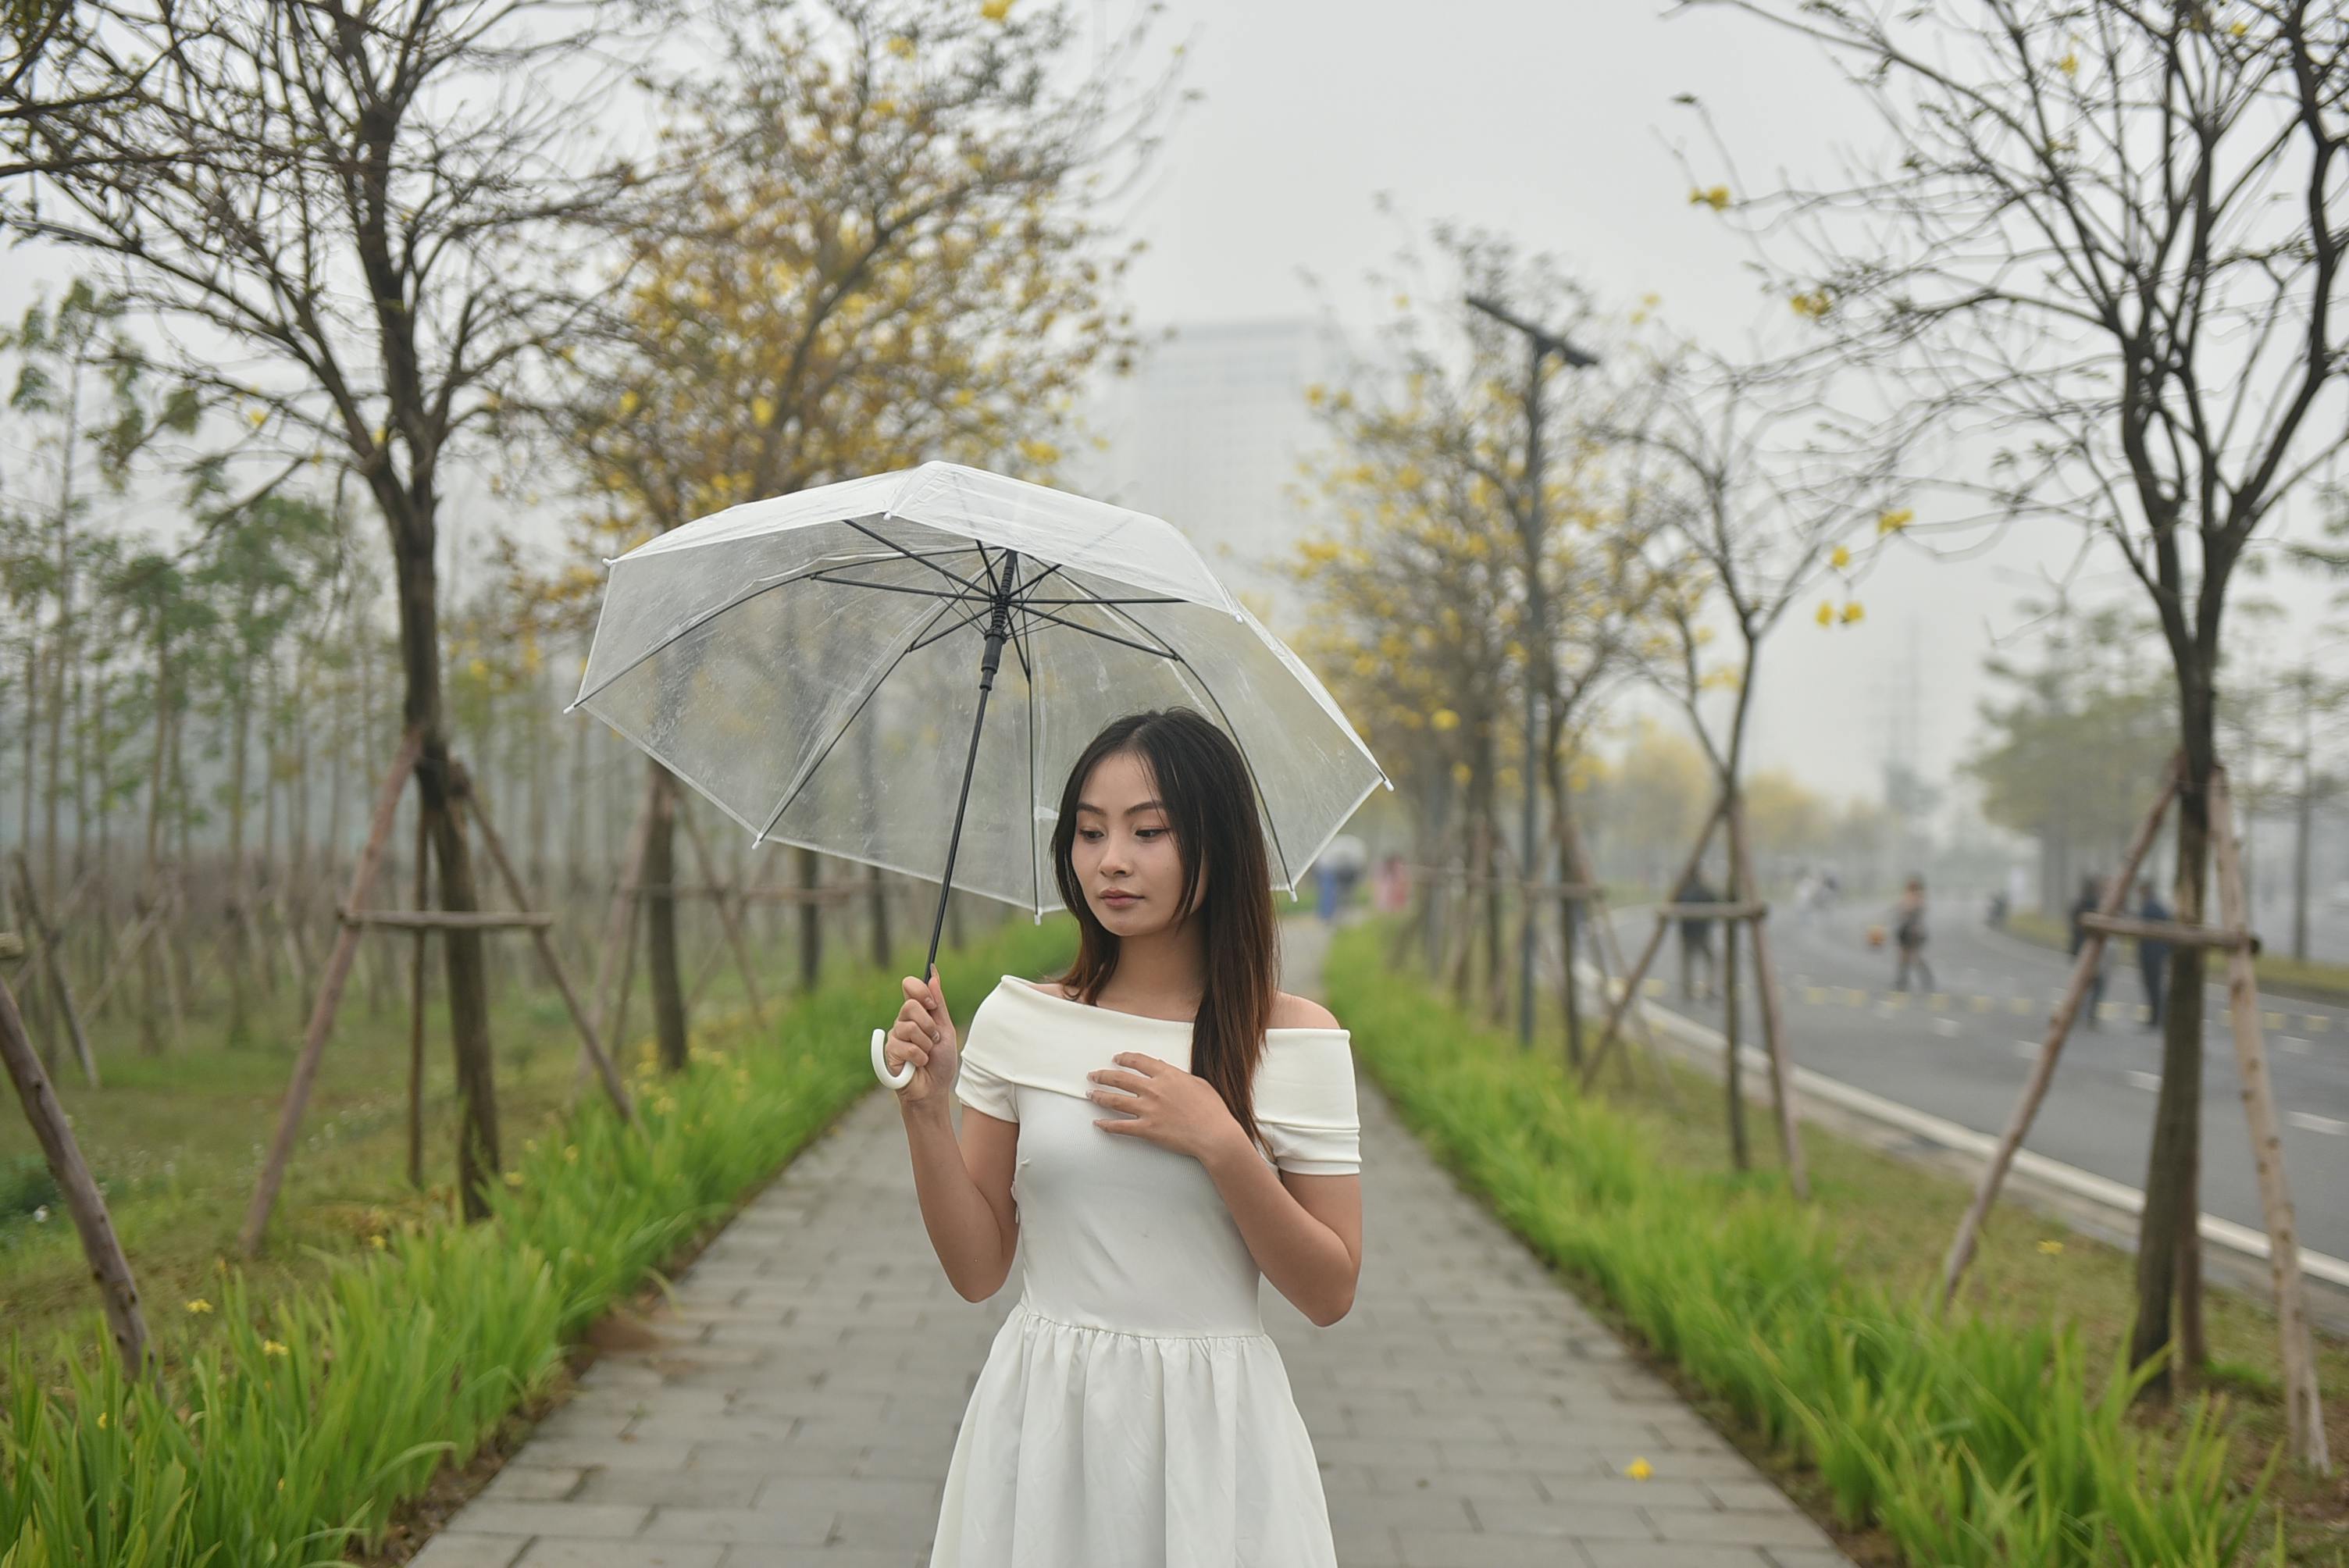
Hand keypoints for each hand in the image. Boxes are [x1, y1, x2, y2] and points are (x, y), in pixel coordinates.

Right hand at [883, 966, 958, 1107]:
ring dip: (926, 1044)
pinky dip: (919, 1057)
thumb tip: (934, 975)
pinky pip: (906, 1046)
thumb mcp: (946, 1030)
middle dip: (928, 1025)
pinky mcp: (889, 1052)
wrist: (934, 1089)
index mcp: (918, 1013)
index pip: (910, 986)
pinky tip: (918, 1064)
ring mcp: (895, 1036)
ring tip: (927, 1054)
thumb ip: (939, 1004)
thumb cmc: (941, 1061)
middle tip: (934, 1039)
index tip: (932, 1003)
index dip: (920, 990)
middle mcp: (903, 1021)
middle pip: (910, 1005)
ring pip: (909, 1027)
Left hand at [1086, 1052, 1247, 1164]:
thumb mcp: (1198, 1083)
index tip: (1117, 1058)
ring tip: (1090, 1094)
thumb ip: (1177, 1074)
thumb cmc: (1212, 1110)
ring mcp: (1148, 1109)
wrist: (1214, 1134)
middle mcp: (1153, 1089)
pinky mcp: (1146, 1129)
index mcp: (1167, 1075)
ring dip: (1099, 1096)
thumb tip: (1163, 1067)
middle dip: (1103, 1075)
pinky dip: (1106, 1125)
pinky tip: (1098, 1123)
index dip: (1125, 1058)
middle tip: (1094, 1075)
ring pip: (1115, 1100)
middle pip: (1120, 1078)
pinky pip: (1120, 1126)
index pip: (1139, 1061)